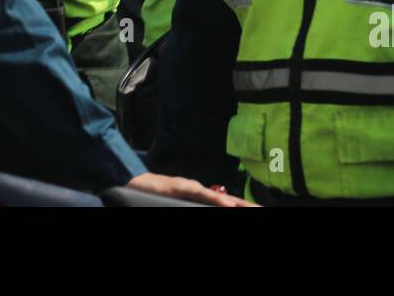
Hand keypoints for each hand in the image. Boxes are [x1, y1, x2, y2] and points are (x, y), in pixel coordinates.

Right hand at [126, 172, 255, 206]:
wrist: (131, 182)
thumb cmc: (152, 194)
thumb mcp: (176, 203)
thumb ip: (191, 204)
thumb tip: (209, 207)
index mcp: (198, 197)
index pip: (223, 203)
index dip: (240, 207)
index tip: (256, 210)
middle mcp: (197, 190)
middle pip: (226, 199)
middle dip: (245, 206)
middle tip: (262, 210)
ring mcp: (190, 187)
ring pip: (218, 197)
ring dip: (236, 204)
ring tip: (251, 209)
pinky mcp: (181, 187)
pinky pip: (201, 194)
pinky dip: (216, 200)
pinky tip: (227, 205)